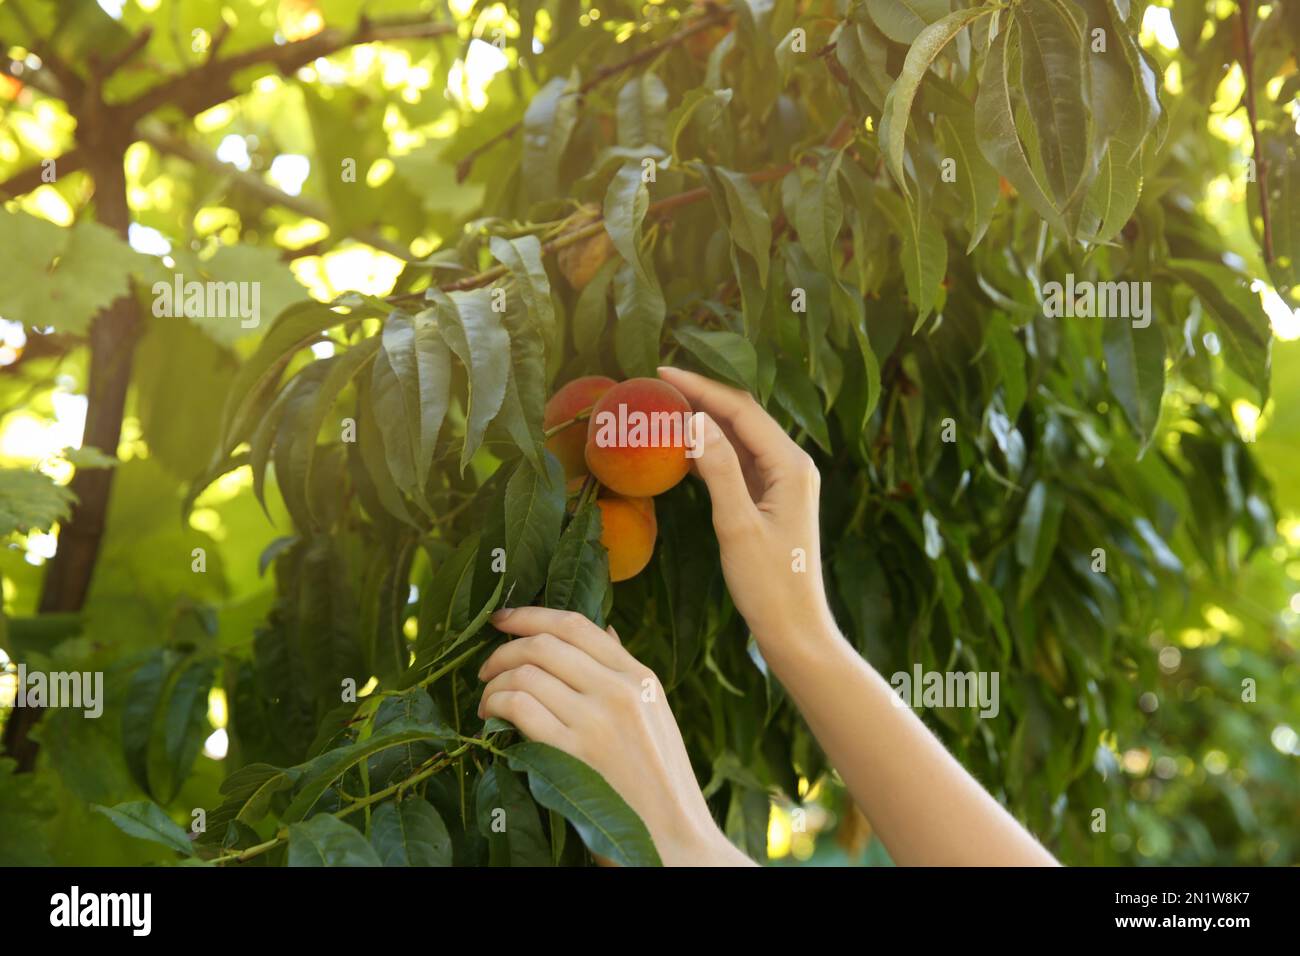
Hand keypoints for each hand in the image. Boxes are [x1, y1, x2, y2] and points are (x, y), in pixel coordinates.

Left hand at [478, 606, 751, 866]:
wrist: (676, 839)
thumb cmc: (661, 782)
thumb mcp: (655, 715)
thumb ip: (625, 673)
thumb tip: (602, 632)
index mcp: (640, 677)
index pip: (577, 624)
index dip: (531, 615)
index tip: (502, 619)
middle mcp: (619, 690)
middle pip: (544, 644)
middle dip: (504, 648)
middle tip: (486, 667)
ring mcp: (596, 721)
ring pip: (526, 673)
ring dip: (495, 683)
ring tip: (488, 700)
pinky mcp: (573, 753)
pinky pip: (520, 707)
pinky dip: (497, 704)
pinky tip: (492, 719)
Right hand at [657, 366, 835, 665]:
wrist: (794, 628)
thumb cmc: (769, 584)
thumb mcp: (737, 526)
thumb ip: (718, 470)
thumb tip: (694, 421)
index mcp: (791, 465)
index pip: (741, 410)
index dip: (701, 387)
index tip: (661, 372)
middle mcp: (792, 465)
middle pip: (742, 415)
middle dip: (700, 396)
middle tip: (656, 385)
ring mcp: (782, 481)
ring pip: (739, 436)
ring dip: (704, 419)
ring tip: (663, 405)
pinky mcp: (771, 498)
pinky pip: (738, 460)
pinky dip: (710, 447)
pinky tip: (683, 444)